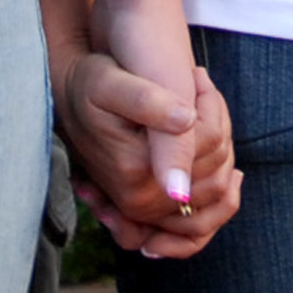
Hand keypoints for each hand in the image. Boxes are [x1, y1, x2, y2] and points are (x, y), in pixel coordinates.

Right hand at [61, 46, 240, 258]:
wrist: (72, 100)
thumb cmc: (91, 85)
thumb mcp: (111, 84)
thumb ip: (148, 104)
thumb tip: (187, 122)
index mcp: (137, 172)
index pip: (211, 142)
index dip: (213, 106)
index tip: (196, 76)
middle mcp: (142, 203)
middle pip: (218, 169)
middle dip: (219, 126)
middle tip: (197, 90)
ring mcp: (146, 211)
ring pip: (217, 190)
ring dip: (220, 150)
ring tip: (198, 111)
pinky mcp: (150, 211)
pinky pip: (201, 216)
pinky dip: (217, 184)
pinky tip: (212, 149)